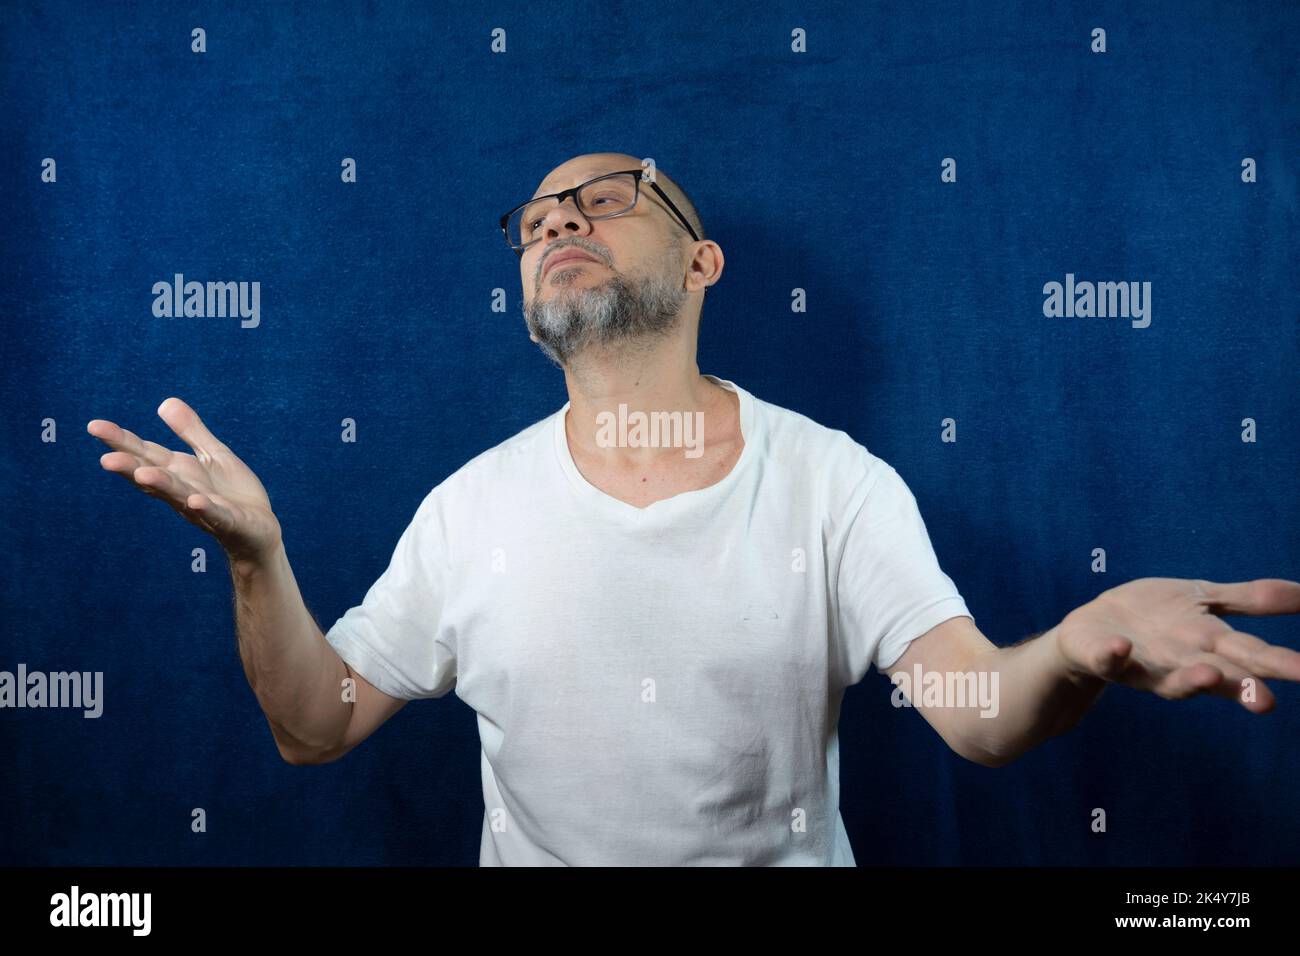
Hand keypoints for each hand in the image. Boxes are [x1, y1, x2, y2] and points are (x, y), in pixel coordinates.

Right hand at [88, 397, 281, 565]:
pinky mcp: (228, 521)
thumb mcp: (213, 455)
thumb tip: (165, 401)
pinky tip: (196, 501)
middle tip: (105, 459)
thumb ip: (191, 431)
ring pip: (178, 495)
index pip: (145, 454)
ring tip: (142, 474)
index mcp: (178, 471)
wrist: (259, 530)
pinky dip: (205, 508)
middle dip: (130, 468)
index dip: (121, 441)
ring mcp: (203, 507)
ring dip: (161, 485)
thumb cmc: (232, 492)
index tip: (94, 426)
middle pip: (152, 475)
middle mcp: (183, 490)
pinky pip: (215, 514)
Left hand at [1056, 577, 1299, 712]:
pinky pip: (1108, 659)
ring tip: (1208, 676)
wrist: (1092, 629)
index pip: (1252, 656)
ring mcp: (1142, 664)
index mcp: (1210, 646)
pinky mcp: (1102, 656)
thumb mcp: (1205, 601)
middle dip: (1243, 686)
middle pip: (1218, 675)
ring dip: (1188, 680)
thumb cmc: (1156, 618)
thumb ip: (1252, 600)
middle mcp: (1182, 662)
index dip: (1281, 665)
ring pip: (1170, 681)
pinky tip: (1121, 647)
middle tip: (1268, 700)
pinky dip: (1114, 656)